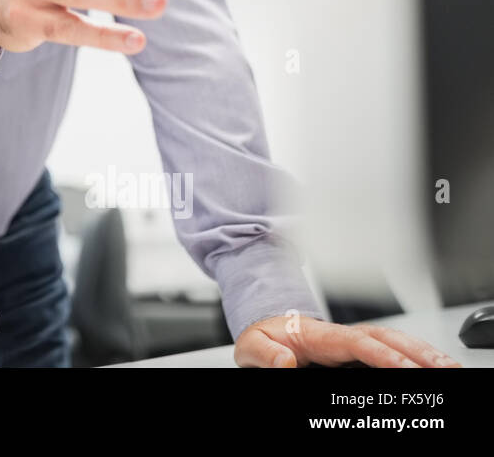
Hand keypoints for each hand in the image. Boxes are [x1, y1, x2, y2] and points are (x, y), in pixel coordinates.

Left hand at [234, 314, 462, 366]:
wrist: (268, 331)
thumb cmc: (265, 338)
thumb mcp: (252, 345)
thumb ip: (266, 353)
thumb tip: (284, 361)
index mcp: (320, 335)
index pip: (358, 343)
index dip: (383, 356)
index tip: (404, 370)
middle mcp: (343, 336)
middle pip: (387, 340)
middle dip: (417, 354)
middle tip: (444, 369)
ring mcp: (355, 342)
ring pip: (395, 343)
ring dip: (423, 354)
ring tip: (448, 367)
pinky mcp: (360, 351)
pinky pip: (392, 349)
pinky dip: (415, 356)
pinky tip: (432, 365)